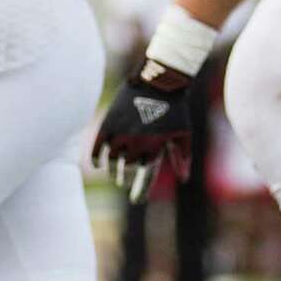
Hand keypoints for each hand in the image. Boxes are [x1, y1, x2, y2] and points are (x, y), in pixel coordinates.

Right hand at [92, 65, 192, 202]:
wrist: (160, 80)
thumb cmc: (176, 108)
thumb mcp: (184, 135)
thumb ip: (182, 158)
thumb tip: (184, 180)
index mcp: (154, 149)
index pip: (144, 178)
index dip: (139, 191)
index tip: (136, 200)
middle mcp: (136, 143)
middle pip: (126, 169)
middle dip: (125, 179)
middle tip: (123, 182)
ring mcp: (121, 131)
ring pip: (111, 158)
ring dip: (112, 169)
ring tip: (114, 174)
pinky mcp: (110, 120)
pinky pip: (98, 143)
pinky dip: (95, 155)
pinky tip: (97, 164)